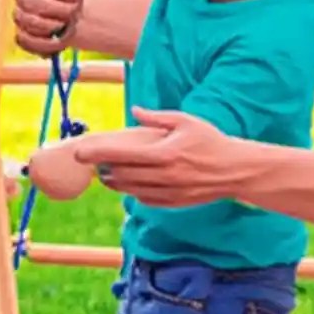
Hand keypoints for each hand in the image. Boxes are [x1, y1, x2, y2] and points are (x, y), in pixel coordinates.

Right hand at [13, 0, 82, 56]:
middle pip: (29, 1)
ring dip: (50, 26)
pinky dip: (43, 43)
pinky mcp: (22, 36)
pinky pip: (26, 41)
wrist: (72, 19)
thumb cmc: (70, 1)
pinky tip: (58, 43)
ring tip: (65, 27)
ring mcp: (20, 18)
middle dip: (54, 8)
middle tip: (71, 12)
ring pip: (27, 21)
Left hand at [73, 107, 244, 206]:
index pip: (120, 154)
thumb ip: (157, 117)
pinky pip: (144, 200)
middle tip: (95, 163)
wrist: (236, 171)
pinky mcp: (172, 203)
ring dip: (114, 183)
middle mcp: (163, 175)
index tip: (78, 152)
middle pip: (120, 175)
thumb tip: (133, 110)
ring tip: (107, 175)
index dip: (96, 154)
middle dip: (103, 170)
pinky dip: (132, 192)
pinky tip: (129, 185)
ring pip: (129, 190)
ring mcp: (167, 192)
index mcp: (163, 153)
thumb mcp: (186, 121)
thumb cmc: (210, 141)